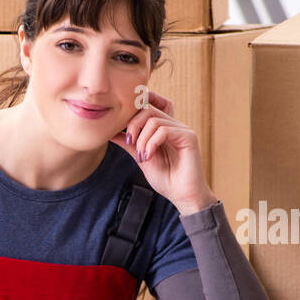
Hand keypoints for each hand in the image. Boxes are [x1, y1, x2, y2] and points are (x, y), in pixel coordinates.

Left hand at [121, 90, 213, 213]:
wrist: (182, 195)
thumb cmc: (165, 178)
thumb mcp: (141, 157)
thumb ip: (129, 143)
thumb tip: (110, 132)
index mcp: (163, 128)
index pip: (150, 104)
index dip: (136, 107)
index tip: (124, 127)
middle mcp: (173, 125)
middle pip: (148, 109)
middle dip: (133, 124)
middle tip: (129, 142)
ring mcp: (182, 129)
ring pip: (154, 120)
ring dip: (142, 139)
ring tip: (142, 156)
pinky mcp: (189, 137)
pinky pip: (164, 130)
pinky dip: (151, 143)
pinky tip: (148, 157)